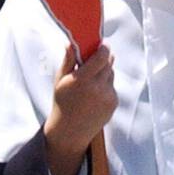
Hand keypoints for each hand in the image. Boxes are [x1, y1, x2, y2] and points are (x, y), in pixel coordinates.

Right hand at [44, 42, 116, 174]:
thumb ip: (68, 60)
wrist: (69, 132)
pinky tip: (94, 94)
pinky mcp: (113, 103)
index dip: (104, 47)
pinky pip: (112, 87)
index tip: (102, 44)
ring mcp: (107, 96)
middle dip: (103, 58)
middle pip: (109, 62)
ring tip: (91, 81)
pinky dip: (106, 86)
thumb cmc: (62, 103)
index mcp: (82, 79)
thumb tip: (71, 42)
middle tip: (95, 58)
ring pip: (111, 74)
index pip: (102, 56)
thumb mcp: (60, 80)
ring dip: (104, 72)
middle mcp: (97, 87)